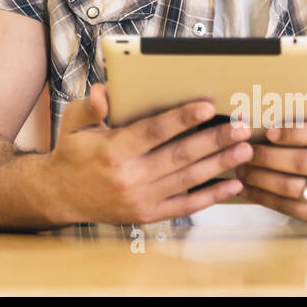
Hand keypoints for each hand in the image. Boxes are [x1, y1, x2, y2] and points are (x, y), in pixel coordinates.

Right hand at [46, 83, 251, 225]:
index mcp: (113, 151)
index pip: (154, 132)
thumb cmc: (72, 152)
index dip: (182, 118)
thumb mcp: (72, 123)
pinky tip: (233, 184)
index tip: (208, 106)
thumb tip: (104, 92)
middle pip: (180, 156)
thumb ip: (89, 106)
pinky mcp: (148, 214)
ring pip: (188, 180)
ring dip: (220, 164)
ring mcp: (141, 199)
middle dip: (214, 140)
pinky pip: (186, 206)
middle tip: (241, 127)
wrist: (61, 195)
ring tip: (245, 149)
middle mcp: (130, 177)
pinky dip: (212, 196)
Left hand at [235, 120, 306, 234]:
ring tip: (240, 169)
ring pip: (294, 187)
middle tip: (244, 151)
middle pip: (304, 162)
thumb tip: (273, 119)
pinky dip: (265, 198)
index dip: (295, 132)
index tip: (269, 132)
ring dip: (260, 178)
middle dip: (268, 157)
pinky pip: (292, 208)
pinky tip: (248, 189)